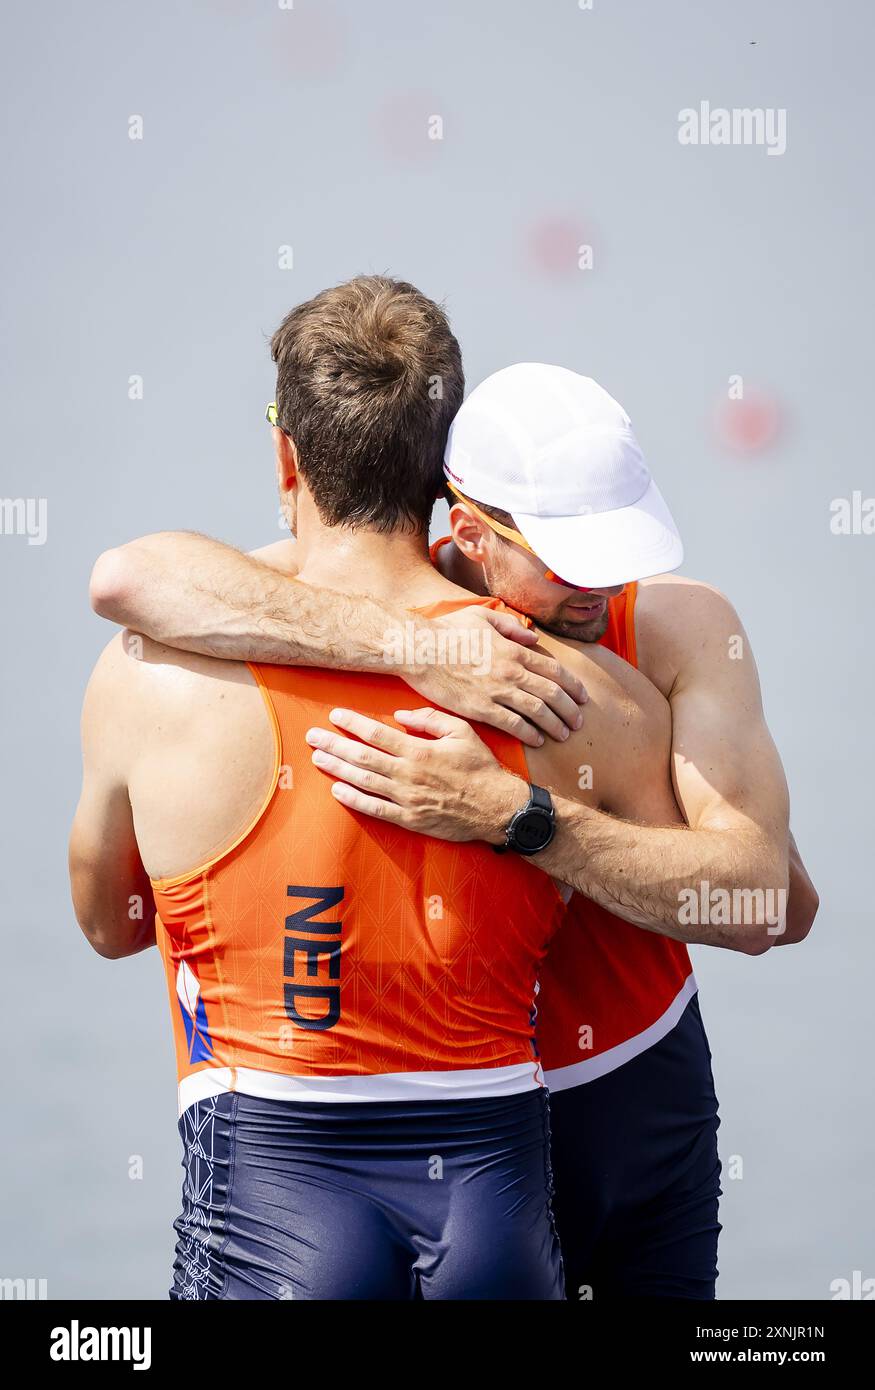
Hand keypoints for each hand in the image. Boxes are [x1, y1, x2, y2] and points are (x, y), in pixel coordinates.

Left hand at [305, 707, 529, 842]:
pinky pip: (375, 809)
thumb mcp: (463, 732)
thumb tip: (400, 715)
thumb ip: (431, 720)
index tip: (334, 716)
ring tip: (318, 758)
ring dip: (337, 769)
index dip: (353, 724)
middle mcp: (408, 774)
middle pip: (362, 757)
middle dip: (334, 745)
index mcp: (420, 751)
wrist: (498, 808)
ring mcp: (407, 799)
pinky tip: (337, 791)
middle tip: (311, 736)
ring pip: (364, 781)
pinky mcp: (410, 819)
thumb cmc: (481, 768)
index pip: (377, 734)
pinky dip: (354, 800)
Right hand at [402, 607, 586, 748]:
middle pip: (553, 694)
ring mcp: (497, 691)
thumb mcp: (482, 616)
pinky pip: (513, 725)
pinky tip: (537, 740)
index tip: (583, 697)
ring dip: (555, 725)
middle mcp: (511, 671)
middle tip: (580, 722)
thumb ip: (511, 626)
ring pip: (538, 712)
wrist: (420, 650)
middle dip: (571, 710)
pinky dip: (530, 734)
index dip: (574, 686)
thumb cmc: (448, 631)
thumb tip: (532, 637)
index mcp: (514, 650)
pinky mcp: (481, 708)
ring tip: (564, 735)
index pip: (555, 671)